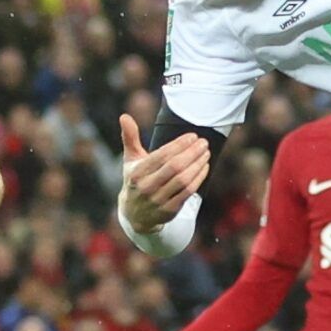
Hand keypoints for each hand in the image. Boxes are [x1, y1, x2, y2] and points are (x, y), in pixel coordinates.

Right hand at [119, 113, 210, 233]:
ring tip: (206, 152)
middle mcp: (146, 187)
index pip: (161, 156)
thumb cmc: (135, 180)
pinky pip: (188, 192)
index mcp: (136, 173)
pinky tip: (204, 166)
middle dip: (192, 153)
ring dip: (198, 164)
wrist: (135, 214)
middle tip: (203, 142)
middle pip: (175, 167)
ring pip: (183, 179)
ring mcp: (158, 200)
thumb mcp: (130, 160)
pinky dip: (198, 178)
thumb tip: (124, 116)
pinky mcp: (169, 210)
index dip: (179, 145)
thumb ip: (129, 138)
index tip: (192, 136)